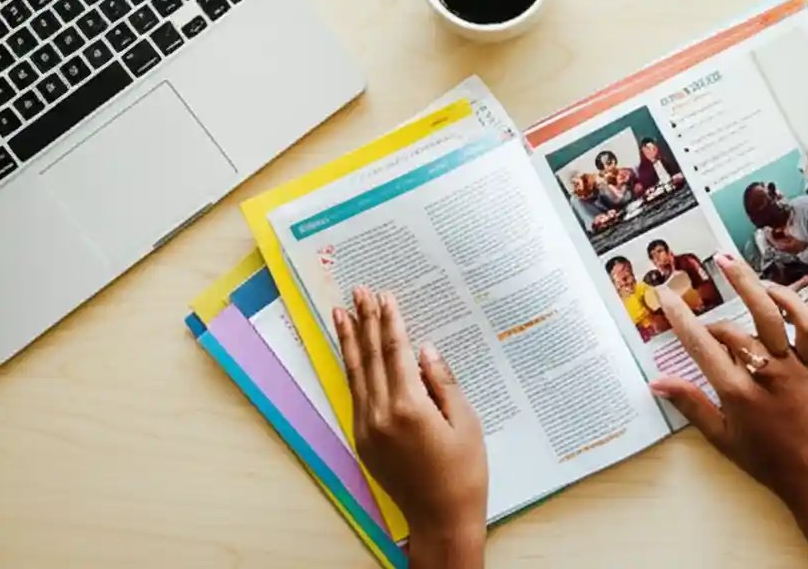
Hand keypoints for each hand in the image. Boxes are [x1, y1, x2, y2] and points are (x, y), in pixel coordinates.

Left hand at [334, 287, 487, 568]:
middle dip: (365, 321)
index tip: (384, 296)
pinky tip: (352, 354)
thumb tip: (426, 349)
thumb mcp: (466, 422)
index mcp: (410, 407)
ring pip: (354, 374)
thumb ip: (443, 382)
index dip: (390, 321)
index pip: (395, 352)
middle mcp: (381, 415)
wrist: (442, 518)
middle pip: (370, 357)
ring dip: (349, 341)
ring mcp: (367, 429)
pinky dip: (352, 369)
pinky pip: (356, 395)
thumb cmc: (464, 472)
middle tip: (358, 291)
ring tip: (341, 313)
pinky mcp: (363, 440)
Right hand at [650, 255, 807, 568]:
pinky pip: (806, 325)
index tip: (664, 296)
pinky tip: (772, 290)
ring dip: (747, 283)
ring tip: (727, 260)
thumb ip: (691, 406)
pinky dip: (792, 303)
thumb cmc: (769, 463)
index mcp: (736, 393)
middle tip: (693, 317)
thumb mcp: (722, 439)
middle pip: (728, 332)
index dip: (680, 318)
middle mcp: (764, 373)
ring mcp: (791, 364)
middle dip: (706, 321)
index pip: (701, 346)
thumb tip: (657, 383)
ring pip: (768, 314)